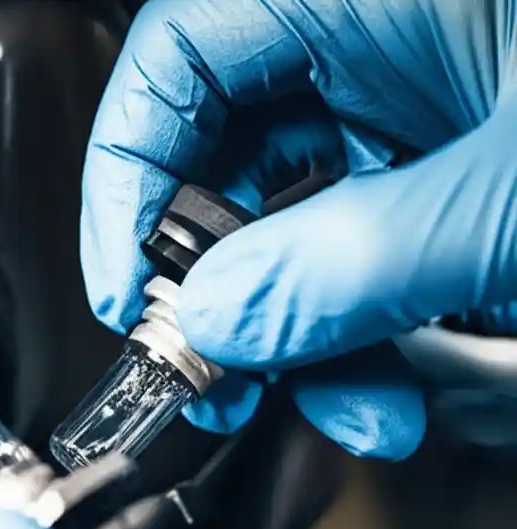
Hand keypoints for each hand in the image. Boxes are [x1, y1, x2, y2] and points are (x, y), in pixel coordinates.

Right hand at [81, 0, 516, 458]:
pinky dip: (370, 336)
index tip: (127, 288)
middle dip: (218, 289)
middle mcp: (378, 45)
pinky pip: (368, 259)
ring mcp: (419, 114)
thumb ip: (352, 260)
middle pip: (225, 161)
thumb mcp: (507, 195)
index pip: (176, 56)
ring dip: (302, 339)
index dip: (124, 174)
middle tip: (215, 375)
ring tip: (349, 410)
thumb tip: (216, 322)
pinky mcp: (451, 179)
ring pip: (295, 230)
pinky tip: (393, 391)